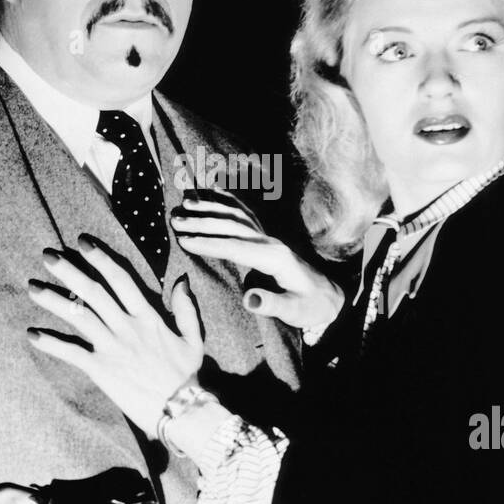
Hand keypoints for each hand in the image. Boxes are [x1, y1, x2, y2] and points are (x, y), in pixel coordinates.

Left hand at [26, 237, 203, 435]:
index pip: (121, 279)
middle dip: (69, 271)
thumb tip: (182, 280)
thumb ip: (186, 308)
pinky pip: (71, 353)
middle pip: (93, 292)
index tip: (83, 242)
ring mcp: (112, 347)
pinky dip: (50, 344)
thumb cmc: (186, 376)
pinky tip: (31, 335)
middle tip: (47, 255)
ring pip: (78, 316)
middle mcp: (126, 327)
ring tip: (32, 287)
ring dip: (53, 301)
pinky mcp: (101, 369)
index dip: (101, 259)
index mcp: (148, 316)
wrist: (179, 410)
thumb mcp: (193, 338)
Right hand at [170, 195, 344, 334]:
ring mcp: (269, 237)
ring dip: (210, 208)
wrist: (328, 298)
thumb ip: (272, 304)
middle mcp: (270, 241)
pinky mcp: (268, 239)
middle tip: (175, 219)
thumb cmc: (310, 307)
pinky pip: (245, 214)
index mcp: (274, 257)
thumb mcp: (294, 310)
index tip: (184, 240)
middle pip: (231, 226)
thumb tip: (248, 299)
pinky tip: (213, 192)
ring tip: (185, 203)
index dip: (208, 243)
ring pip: (236, 216)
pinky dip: (227, 202)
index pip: (234, 247)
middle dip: (202, 221)